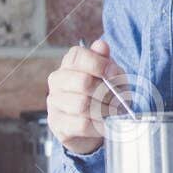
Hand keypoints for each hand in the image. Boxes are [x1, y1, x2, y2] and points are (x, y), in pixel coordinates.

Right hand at [45, 38, 122, 154]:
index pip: (79, 56)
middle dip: (106, 92)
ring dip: (104, 110)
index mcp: (69, 63)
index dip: (100, 64)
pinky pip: (81, 124)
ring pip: (82, 105)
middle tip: (118, 100)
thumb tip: (102, 46)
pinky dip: (98, 125)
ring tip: (113, 113)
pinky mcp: (56, 124)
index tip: (114, 74)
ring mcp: (54, 102)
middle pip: (83, 82)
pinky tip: (103, 124)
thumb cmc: (102, 95)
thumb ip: (106, 61)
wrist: (93, 126)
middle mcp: (57, 80)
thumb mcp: (109, 76)